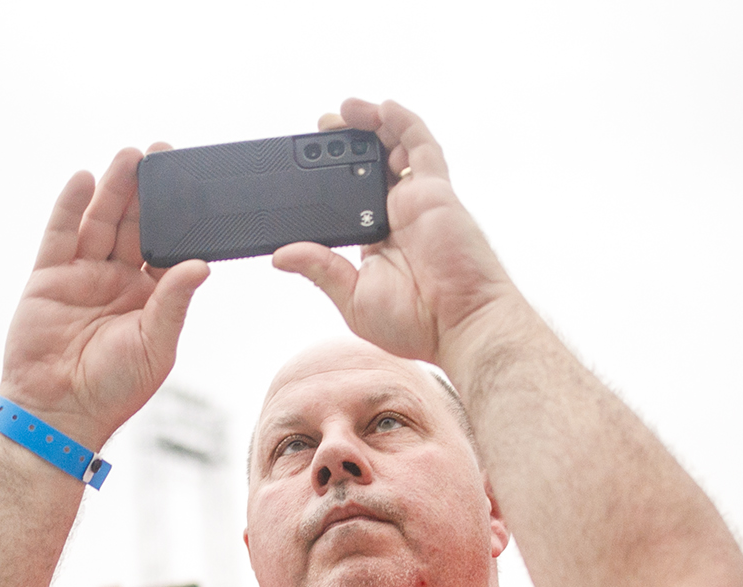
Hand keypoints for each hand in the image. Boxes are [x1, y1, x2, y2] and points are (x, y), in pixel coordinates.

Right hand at [0, 148, 210, 448]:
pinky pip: (60, 234)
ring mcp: (82, 276)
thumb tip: (200, 265)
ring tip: (129, 157)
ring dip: (114, 189)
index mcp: (151, 298)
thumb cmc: (113, 389)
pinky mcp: (49, 276)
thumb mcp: (155, 345)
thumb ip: (173, 302)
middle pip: (135, 225)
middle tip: (162, 154)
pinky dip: (70, 206)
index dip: (180, 217)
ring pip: (101, 222)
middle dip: (147, 190)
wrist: (57, 412)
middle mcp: (118, 281)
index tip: (194, 184)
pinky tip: (84, 179)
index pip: (168, 247)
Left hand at [272, 99, 527, 365]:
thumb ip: (321, 271)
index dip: (332, 175)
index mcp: (379, 239)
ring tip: (343, 110)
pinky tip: (384, 107)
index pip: (352, 195)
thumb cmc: (418, 323)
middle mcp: (399, 214)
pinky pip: (422, 145)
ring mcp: (419, 199)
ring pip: (394, 148)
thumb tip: (281, 256)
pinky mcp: (437, 190)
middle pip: (371, 165)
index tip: (305, 164)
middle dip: (347, 141)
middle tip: (321, 127)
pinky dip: (404, 122)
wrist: (460, 323)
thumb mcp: (354, 299)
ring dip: (370, 124)